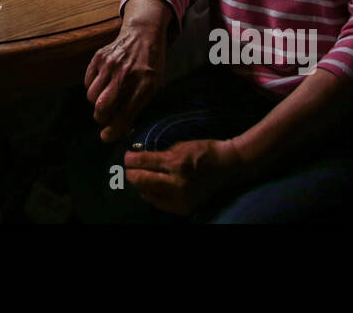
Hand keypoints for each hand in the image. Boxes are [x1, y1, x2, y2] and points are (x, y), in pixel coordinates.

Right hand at [84, 0, 170, 142]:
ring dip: (95, 104)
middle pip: (102, 107)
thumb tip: (120, 129)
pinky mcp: (99, 57)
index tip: (106, 137)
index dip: (113, 130)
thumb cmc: (151, 65)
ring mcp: (110, 65)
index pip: (125, 115)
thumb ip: (138, 106)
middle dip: (101, 118)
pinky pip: (87, 82)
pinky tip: (102, 85)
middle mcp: (126, 75)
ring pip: (91, 96)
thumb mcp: (154, 86)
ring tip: (104, 100)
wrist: (143, 34)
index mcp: (145, 85)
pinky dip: (92, 88)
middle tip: (104, 118)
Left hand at [124, 138, 250, 215]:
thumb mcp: (181, 146)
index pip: (144, 162)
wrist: (227, 166)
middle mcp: (177, 182)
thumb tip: (141, 158)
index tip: (125, 157)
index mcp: (176, 163)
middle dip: (131, 174)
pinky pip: (160, 204)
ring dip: (139, 186)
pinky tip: (148, 189)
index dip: (130, 160)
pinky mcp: (184, 207)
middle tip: (127, 169)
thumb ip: (161, 153)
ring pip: (148, 194)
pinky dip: (151, 196)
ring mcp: (181, 198)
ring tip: (136, 178)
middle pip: (143, 180)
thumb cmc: (203, 151)